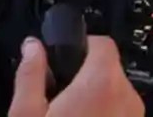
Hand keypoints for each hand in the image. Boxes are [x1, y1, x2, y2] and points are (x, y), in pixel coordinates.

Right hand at [8, 36, 145, 116]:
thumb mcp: (26, 114)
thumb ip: (30, 74)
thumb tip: (31, 48)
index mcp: (100, 86)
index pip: (103, 43)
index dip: (83, 43)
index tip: (67, 54)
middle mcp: (126, 100)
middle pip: (109, 69)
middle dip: (86, 75)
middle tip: (61, 95)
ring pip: (116, 94)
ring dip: (97, 98)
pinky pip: (122, 114)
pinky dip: (106, 115)